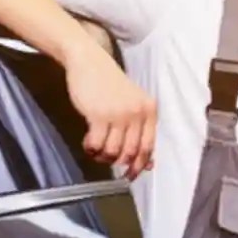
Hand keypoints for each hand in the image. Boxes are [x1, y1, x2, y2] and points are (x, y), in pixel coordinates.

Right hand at [64, 41, 156, 179]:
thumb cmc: (110, 84)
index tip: (131, 175)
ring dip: (102, 156)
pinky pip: (96, 144)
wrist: (89, 62)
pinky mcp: (99, 115)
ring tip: (96, 150)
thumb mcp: (132, 104)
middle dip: (118, 162)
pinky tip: (88, 144)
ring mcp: (118, 114)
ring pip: (113, 152)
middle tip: (106, 160)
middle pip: (130, 152)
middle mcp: (137, 113)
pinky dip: (91, 149)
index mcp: (149, 110)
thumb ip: (140, 130)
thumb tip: (147, 164)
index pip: (148, 146)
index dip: (139, 165)